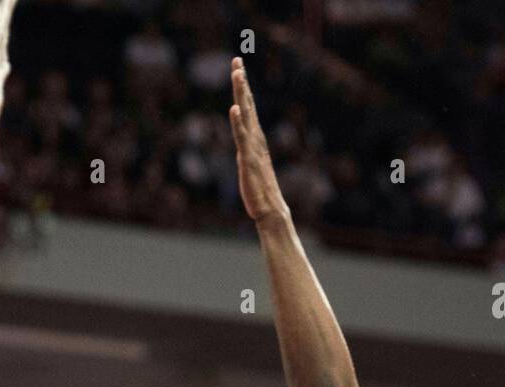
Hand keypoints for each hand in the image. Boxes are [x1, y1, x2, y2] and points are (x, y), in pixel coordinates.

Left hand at [228, 57, 288, 227]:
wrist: (269, 209)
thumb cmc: (259, 189)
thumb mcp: (249, 165)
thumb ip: (247, 151)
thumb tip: (243, 145)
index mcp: (254, 138)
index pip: (248, 107)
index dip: (243, 87)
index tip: (238, 66)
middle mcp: (255, 139)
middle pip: (247, 105)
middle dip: (242, 83)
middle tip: (237, 60)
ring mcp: (252, 148)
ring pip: (245, 116)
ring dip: (241, 94)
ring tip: (237, 74)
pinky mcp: (247, 160)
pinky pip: (242, 138)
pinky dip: (238, 123)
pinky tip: (234, 109)